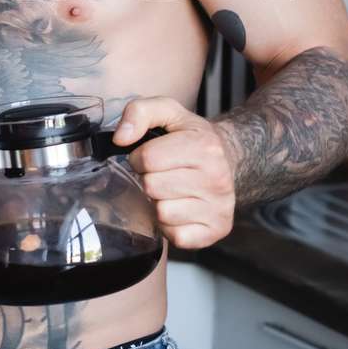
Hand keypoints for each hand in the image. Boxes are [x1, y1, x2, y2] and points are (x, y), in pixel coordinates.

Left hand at [112, 97, 235, 250]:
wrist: (226, 159)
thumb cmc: (190, 137)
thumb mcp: (167, 112)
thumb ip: (139, 112)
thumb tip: (121, 138)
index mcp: (204, 146)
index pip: (148, 158)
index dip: (139, 157)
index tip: (149, 156)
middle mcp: (217, 178)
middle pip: (152, 186)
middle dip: (149, 179)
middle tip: (162, 173)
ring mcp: (219, 206)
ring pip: (162, 213)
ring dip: (159, 203)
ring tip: (171, 190)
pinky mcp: (217, 229)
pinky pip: (177, 236)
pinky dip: (171, 226)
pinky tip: (179, 208)